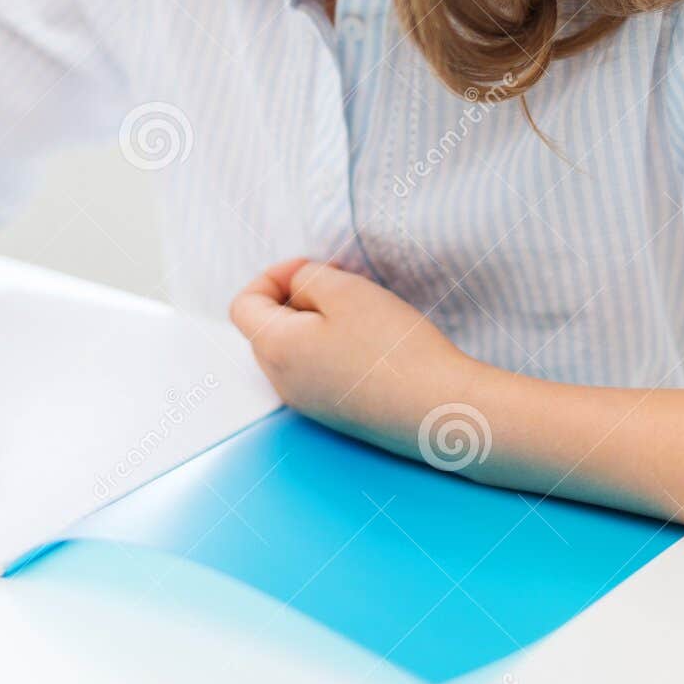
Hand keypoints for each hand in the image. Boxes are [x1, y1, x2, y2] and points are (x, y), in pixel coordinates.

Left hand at [230, 257, 475, 457]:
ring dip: (314, 323)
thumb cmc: (393, 348)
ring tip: (358, 315)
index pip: (243, 305)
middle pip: (265, 327)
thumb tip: (294, 286)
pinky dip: (330, 349)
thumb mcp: (346, 291)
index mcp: (275, 350)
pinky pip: (314, 371)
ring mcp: (307, 404)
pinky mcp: (334, 415)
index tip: (312, 268)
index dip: (273, 275)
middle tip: (340, 287)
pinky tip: (370, 345)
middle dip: (294, 298)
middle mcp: (281, 383)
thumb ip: (307, 277)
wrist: (439, 410)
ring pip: (292, 349)